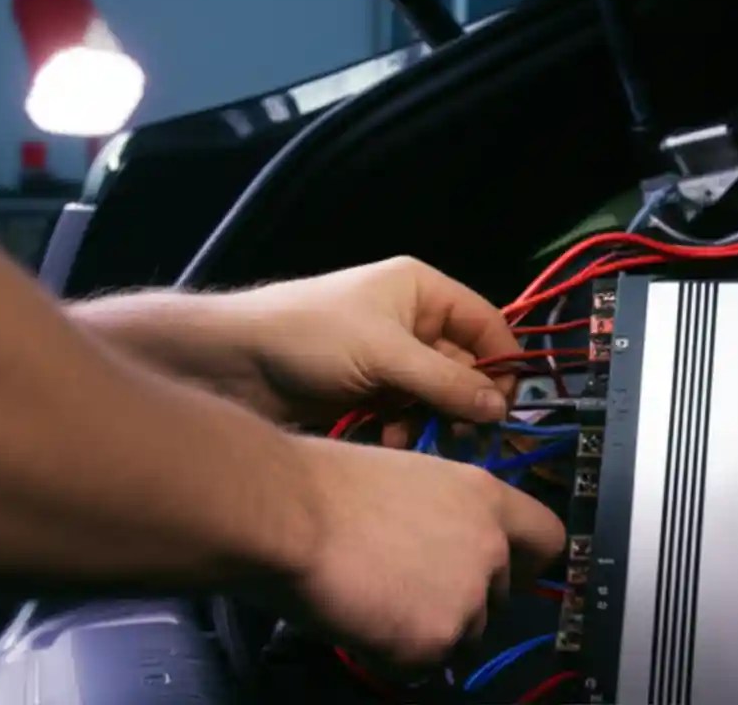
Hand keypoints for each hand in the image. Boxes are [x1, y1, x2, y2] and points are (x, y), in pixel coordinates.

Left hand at [70, 257, 520, 434]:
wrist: (232, 366)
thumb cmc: (309, 338)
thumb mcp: (385, 354)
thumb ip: (446, 382)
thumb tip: (499, 409)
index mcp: (422, 291)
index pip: (486, 324)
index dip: (502, 363)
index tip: (505, 407)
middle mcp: (413, 322)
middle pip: (466, 366)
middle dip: (466, 402)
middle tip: (466, 436)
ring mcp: (391, 360)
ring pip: (439, 397)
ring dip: (435, 422)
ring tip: (425, 443)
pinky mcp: (370, 393)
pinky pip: (409, 415)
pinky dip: (407, 433)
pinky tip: (391, 444)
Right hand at [283, 434, 565, 670]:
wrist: (288, 515)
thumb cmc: (324, 485)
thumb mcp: (408, 476)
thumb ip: (442, 513)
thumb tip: (437, 540)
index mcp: (485, 497)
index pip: (547, 538)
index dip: (525, 562)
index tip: (509, 573)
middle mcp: (490, 548)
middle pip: (499, 599)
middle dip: (461, 603)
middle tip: (407, 590)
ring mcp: (467, 599)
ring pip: (462, 637)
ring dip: (427, 631)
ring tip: (373, 601)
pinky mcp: (434, 641)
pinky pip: (422, 666)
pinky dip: (393, 656)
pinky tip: (360, 621)